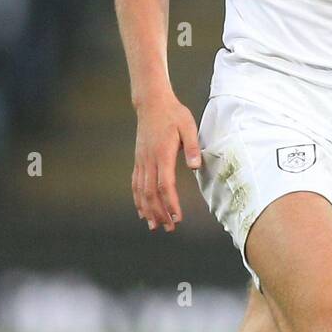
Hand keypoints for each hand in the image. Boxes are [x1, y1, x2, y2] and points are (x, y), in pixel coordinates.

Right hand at [132, 93, 200, 231]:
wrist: (152, 103)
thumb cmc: (173, 114)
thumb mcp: (188, 126)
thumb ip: (193, 147)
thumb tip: (196, 167)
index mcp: (162, 154)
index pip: (165, 185)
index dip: (171, 203)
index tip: (178, 217)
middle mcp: (149, 160)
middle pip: (151, 193)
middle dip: (160, 213)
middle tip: (170, 228)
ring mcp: (141, 161)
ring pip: (141, 191)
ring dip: (148, 210)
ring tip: (155, 227)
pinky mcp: (139, 160)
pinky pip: (136, 184)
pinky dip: (138, 200)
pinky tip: (142, 212)